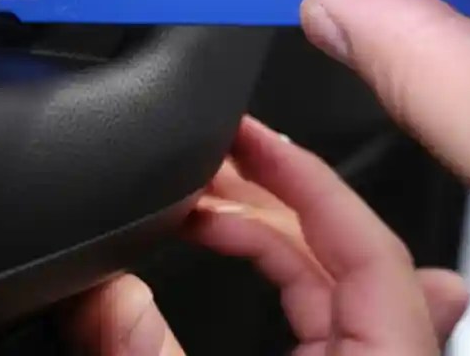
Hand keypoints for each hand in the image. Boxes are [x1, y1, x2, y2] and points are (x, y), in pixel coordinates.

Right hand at [65, 116, 467, 354]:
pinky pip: (318, 303)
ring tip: (193, 193)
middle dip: (264, 193)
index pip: (370, 249)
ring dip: (256, 224)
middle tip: (204, 154)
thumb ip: (141, 352)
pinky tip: (221, 236)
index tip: (251, 136)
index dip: (306, 177)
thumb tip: (99, 291)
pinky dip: (267, 263)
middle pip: (341, 250)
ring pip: (326, 274)